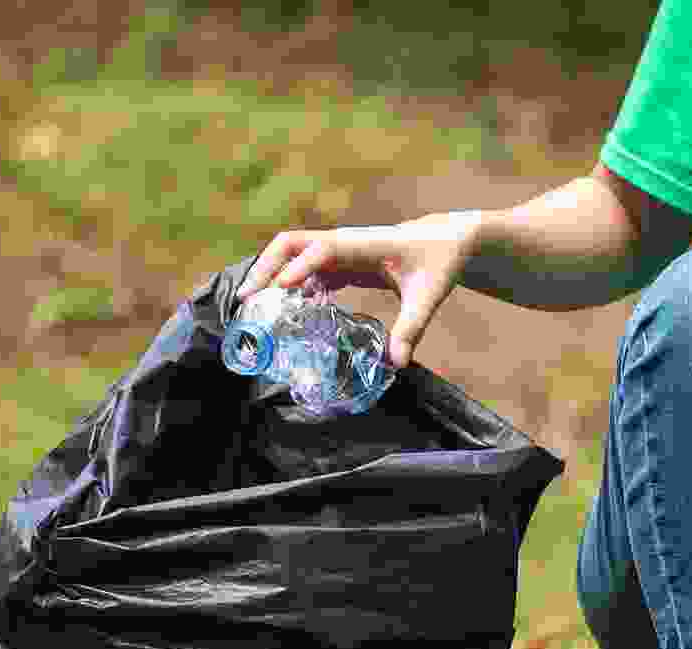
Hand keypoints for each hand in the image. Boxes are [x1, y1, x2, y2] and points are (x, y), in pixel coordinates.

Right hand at [234, 213, 486, 368]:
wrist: (446, 241)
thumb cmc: (439, 262)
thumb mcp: (429, 297)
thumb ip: (412, 328)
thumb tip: (396, 363)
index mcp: (363, 244)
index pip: (324, 250)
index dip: (300, 267)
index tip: (279, 289)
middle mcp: (344, 243)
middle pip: (291, 244)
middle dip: (265, 267)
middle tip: (245, 300)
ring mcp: (339, 251)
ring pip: (292, 255)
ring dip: (270, 276)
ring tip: (252, 309)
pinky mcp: (341, 263)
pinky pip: (306, 271)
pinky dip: (290, 287)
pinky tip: (283, 313)